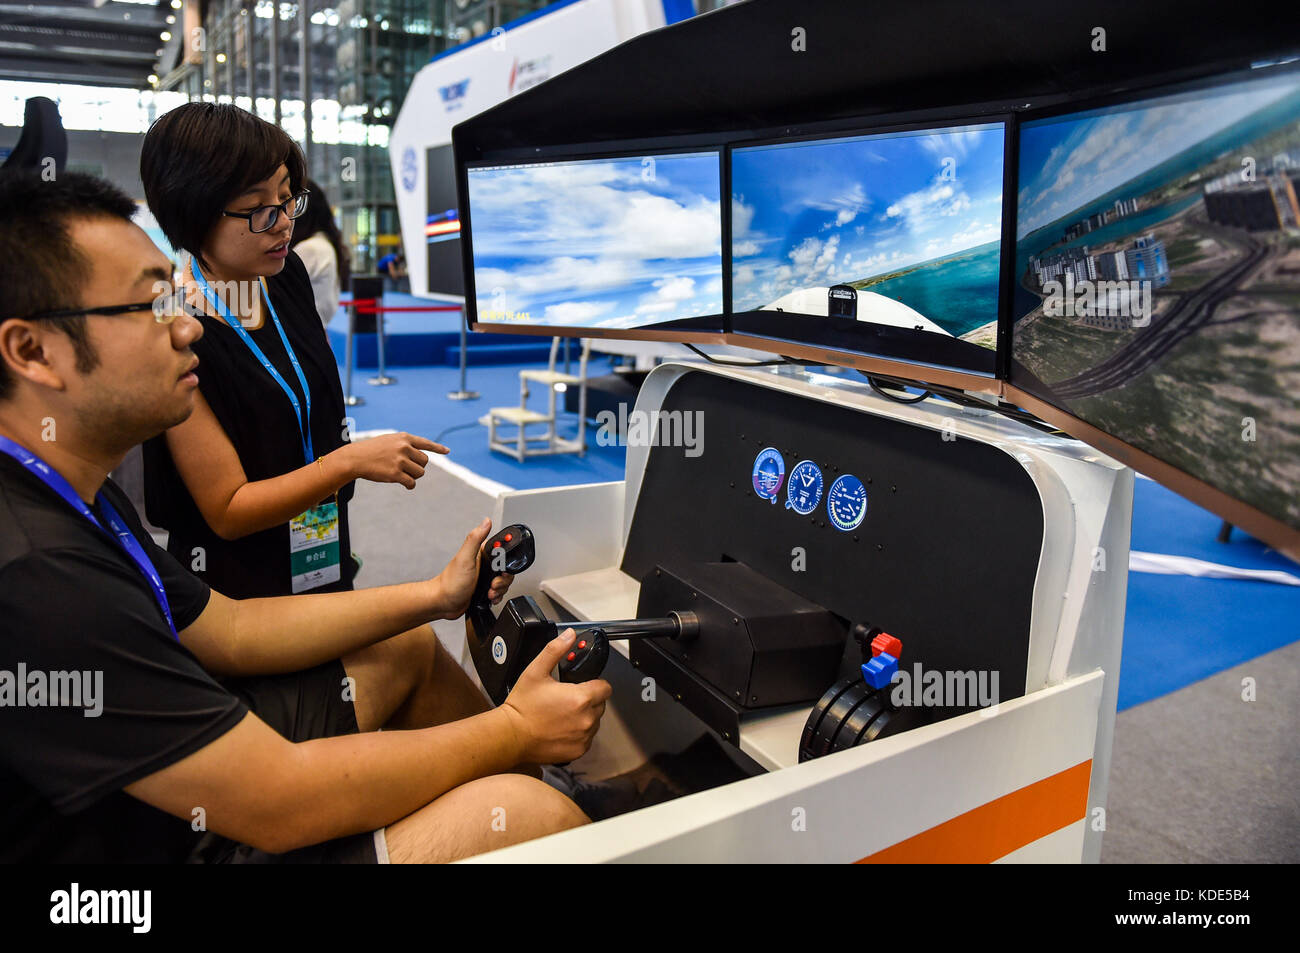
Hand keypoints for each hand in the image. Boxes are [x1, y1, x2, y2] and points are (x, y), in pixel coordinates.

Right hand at [338, 432, 447, 488]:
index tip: (447, 451)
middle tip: (407, 469)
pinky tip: (405, 485)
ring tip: (402, 475)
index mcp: (404, 438)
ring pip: (420, 473)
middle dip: (418, 467)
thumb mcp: (389, 441)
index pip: (425, 443)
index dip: (437, 448)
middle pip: (424, 462)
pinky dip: (410, 485)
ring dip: (413, 476)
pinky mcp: (396, 474)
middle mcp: (404, 448)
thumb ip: (405, 445)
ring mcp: (400, 460)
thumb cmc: (371, 450)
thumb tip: (421, 458)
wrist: (355, 458)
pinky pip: (411, 483)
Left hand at [436, 517, 515, 618]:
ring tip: (489, 591)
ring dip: (500, 588)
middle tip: (493, 583)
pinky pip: (500, 590)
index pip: (503, 550)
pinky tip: (490, 596)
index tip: (500, 569)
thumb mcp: (465, 559)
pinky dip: (498, 595)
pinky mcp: (486, 587)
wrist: (445, 603)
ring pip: (505, 580)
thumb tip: (486, 522)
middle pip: (507, 568)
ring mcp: (485, 576)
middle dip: (503, 579)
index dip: (506, 561)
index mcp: (481, 552)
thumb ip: (475, 539)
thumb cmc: (451, 582)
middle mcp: (484, 563)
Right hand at [500, 630, 610, 764]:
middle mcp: (586, 719)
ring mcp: (583, 736)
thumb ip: (555, 650)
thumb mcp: (536, 671)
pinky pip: (586, 738)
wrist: (511, 735)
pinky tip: (561, 728)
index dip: (595, 683)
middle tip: (567, 698)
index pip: (605, 687)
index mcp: (580, 698)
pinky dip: (578, 733)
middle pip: (600, 704)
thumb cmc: (522, 706)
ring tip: (562, 714)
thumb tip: (569, 636)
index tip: (584, 684)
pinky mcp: (578, 750)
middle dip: (588, 700)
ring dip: (584, 717)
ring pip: (594, 722)